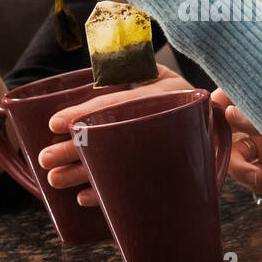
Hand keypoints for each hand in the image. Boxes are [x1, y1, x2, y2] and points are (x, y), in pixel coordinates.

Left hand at [40, 66, 193, 206]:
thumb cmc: (176, 93)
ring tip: (55, 180)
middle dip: (76, 151)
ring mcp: (169, 151)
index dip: (84, 113)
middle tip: (45, 159)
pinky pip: (134, 185)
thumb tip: (98, 64)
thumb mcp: (159, 73)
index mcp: (165, 94)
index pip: (117, 104)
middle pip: (114, 139)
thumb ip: (131, 64)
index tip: (54, 123)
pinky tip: (83, 197)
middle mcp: (168, 122)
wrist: (217, 123)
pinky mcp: (168, 172)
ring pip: (120, 165)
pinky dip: (108, 193)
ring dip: (85, 175)